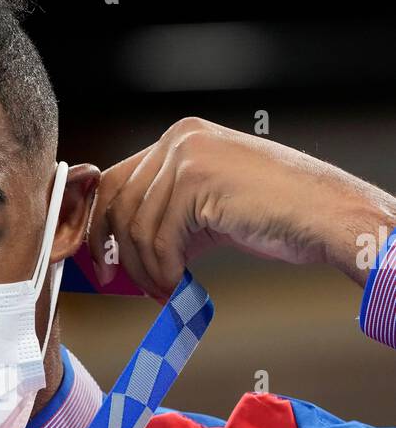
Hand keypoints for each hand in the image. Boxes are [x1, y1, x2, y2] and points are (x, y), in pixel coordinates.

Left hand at [87, 117, 395, 298]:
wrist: (325, 215)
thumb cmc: (277, 213)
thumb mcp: (209, 205)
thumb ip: (168, 213)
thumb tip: (124, 248)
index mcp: (181, 138)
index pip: (117, 181)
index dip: (102, 227)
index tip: (104, 263)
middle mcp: (180, 138)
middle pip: (119, 203)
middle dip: (120, 253)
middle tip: (131, 286)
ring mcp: (188, 155)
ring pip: (137, 226)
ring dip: (146, 269)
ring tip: (166, 289)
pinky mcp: (198, 180)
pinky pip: (160, 238)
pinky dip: (164, 270)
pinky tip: (178, 283)